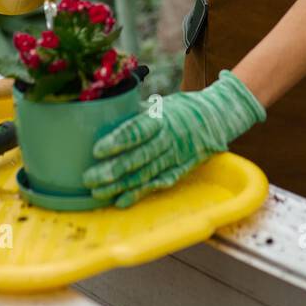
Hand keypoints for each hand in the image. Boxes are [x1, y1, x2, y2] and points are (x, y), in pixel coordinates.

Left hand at [82, 69, 266, 207]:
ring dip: (122, 185)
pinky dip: (141, 193)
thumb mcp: (158, 104)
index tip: (97, 150)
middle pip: (139, 156)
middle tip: (89, 178)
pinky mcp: (182, 169)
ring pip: (147, 173)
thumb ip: (133, 113)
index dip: (117, 141)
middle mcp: (169, 138)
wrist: (215, 117)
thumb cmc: (178, 109)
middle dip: (113, 170)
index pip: (137, 130)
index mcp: (162, 118)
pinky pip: (160, 182)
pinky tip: (123, 200)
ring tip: (99, 192)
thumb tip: (99, 116)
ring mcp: (177, 156)